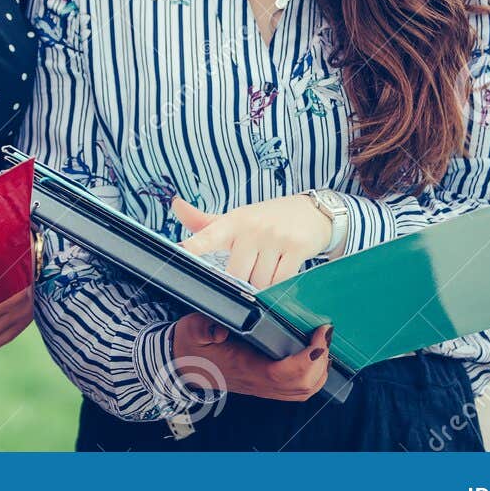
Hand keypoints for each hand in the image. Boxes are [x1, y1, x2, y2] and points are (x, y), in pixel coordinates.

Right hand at [170, 313, 332, 401]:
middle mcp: (258, 382)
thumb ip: (203, 328)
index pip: (283, 373)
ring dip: (320, 371)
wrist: (184, 365)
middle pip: (302, 386)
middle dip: (321, 361)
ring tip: (323, 344)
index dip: (308, 358)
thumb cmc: (192, 346)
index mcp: (245, 368)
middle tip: (325, 334)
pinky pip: (297, 391)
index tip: (319, 334)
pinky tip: (315, 357)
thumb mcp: (191, 330)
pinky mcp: (266, 386)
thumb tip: (218, 330)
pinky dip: (313, 377)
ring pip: (303, 392)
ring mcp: (264, 387)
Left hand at [173, 195, 330, 287]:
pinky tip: (283, 270)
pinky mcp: (296, 248)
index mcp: (233, 221)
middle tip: (254, 264)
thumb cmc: (268, 218)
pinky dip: (280, 285)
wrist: (313, 211)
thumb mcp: (237, 218)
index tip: (180, 251)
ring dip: (264, 283)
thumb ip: (205, 222)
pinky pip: (280, 281)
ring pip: (259, 282)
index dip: (195, 245)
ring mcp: (275, 237)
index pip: (209, 234)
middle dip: (244, 279)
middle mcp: (252, 228)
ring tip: (271, 264)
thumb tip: (175, 205)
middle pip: (237, 274)